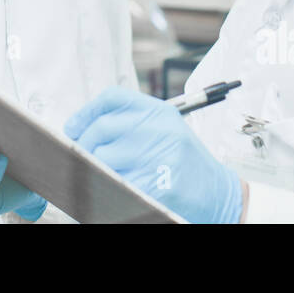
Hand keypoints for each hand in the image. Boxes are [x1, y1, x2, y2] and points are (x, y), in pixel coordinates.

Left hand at [64, 86, 243, 223]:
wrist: (220, 194)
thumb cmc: (187, 163)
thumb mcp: (166, 130)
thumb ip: (132, 124)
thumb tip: (84, 130)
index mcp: (160, 112)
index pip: (113, 98)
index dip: (86, 112)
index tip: (73, 128)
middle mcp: (160, 129)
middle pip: (102, 128)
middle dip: (84, 145)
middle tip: (79, 157)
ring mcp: (161, 157)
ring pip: (105, 159)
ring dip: (94, 170)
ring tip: (96, 176)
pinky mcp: (160, 185)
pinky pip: (119, 186)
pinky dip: (107, 190)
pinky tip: (109, 191)